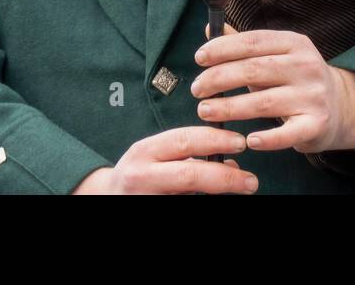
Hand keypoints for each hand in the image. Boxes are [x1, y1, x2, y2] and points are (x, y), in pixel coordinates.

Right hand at [71, 126, 258, 193]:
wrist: (104, 199)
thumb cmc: (138, 176)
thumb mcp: (156, 158)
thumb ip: (188, 156)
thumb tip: (231, 163)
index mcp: (144, 152)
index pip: (184, 140)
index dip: (215, 140)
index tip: (240, 143)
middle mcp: (141, 176)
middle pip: (189, 175)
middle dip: (224, 178)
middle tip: (250, 181)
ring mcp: (144, 199)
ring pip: (187, 198)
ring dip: (216, 196)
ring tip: (239, 192)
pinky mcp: (149, 214)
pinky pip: (181, 208)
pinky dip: (202, 204)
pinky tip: (214, 202)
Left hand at [193, 22, 354, 152]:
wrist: (341, 106)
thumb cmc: (296, 79)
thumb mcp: (276, 56)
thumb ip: (243, 45)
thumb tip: (211, 28)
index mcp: (294, 43)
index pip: (253, 41)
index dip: (223, 48)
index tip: (199, 58)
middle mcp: (305, 66)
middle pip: (254, 70)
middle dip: (219, 78)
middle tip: (196, 89)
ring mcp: (313, 95)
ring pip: (264, 102)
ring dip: (230, 107)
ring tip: (205, 111)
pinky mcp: (317, 124)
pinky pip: (288, 133)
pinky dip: (268, 138)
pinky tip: (248, 141)